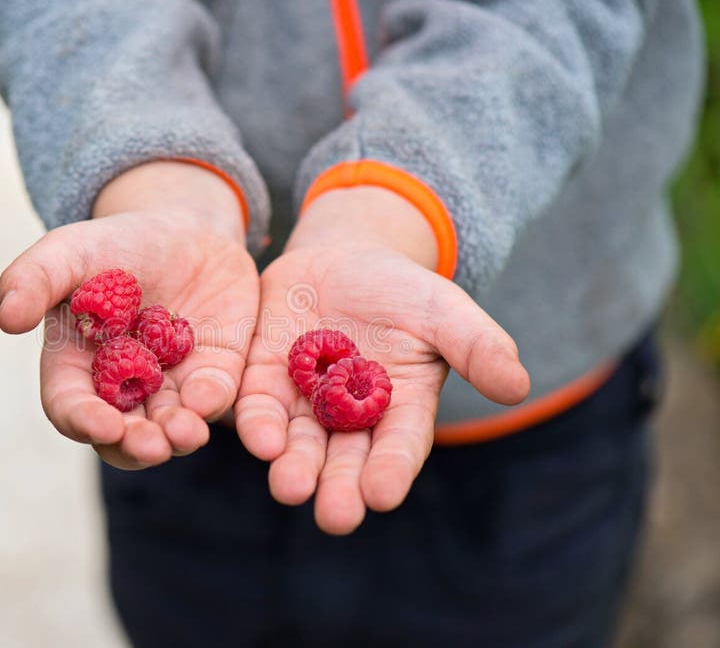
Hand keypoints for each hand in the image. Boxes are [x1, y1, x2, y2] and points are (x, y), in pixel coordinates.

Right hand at [0, 162, 258, 468]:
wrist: (181, 226)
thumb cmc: (111, 244)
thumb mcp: (68, 251)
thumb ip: (34, 278)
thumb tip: (6, 317)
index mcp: (77, 367)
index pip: (72, 407)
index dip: (85, 421)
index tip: (104, 425)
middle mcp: (122, 388)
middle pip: (124, 435)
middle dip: (137, 445)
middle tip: (152, 445)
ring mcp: (170, 385)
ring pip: (172, 427)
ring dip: (178, 436)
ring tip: (187, 433)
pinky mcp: (214, 373)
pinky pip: (214, 397)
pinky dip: (211, 403)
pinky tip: (208, 400)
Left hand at [235, 188, 529, 534]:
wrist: (343, 259)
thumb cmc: (403, 292)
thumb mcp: (446, 311)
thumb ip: (478, 346)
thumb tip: (518, 387)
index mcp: (400, 409)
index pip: (399, 448)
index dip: (391, 471)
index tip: (383, 495)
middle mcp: (350, 418)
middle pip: (344, 462)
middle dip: (338, 489)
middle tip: (335, 516)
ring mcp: (304, 401)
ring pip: (297, 444)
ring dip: (293, 468)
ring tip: (290, 488)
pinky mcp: (264, 379)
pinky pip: (259, 407)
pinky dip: (258, 424)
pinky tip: (258, 439)